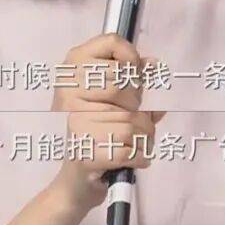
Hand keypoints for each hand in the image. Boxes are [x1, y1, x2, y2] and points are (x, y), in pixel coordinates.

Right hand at [48, 34, 166, 213]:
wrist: (75, 181)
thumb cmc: (96, 135)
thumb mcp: (110, 102)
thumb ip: (131, 82)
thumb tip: (155, 65)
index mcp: (71, 70)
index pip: (112, 42)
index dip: (132, 59)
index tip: (135, 80)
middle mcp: (69, 93)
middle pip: (127, 87)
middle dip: (141, 109)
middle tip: (137, 123)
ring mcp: (75, 123)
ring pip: (134, 122)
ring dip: (146, 137)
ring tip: (137, 144)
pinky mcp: (85, 153)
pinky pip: (130, 150)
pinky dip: (141, 158)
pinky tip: (135, 159)